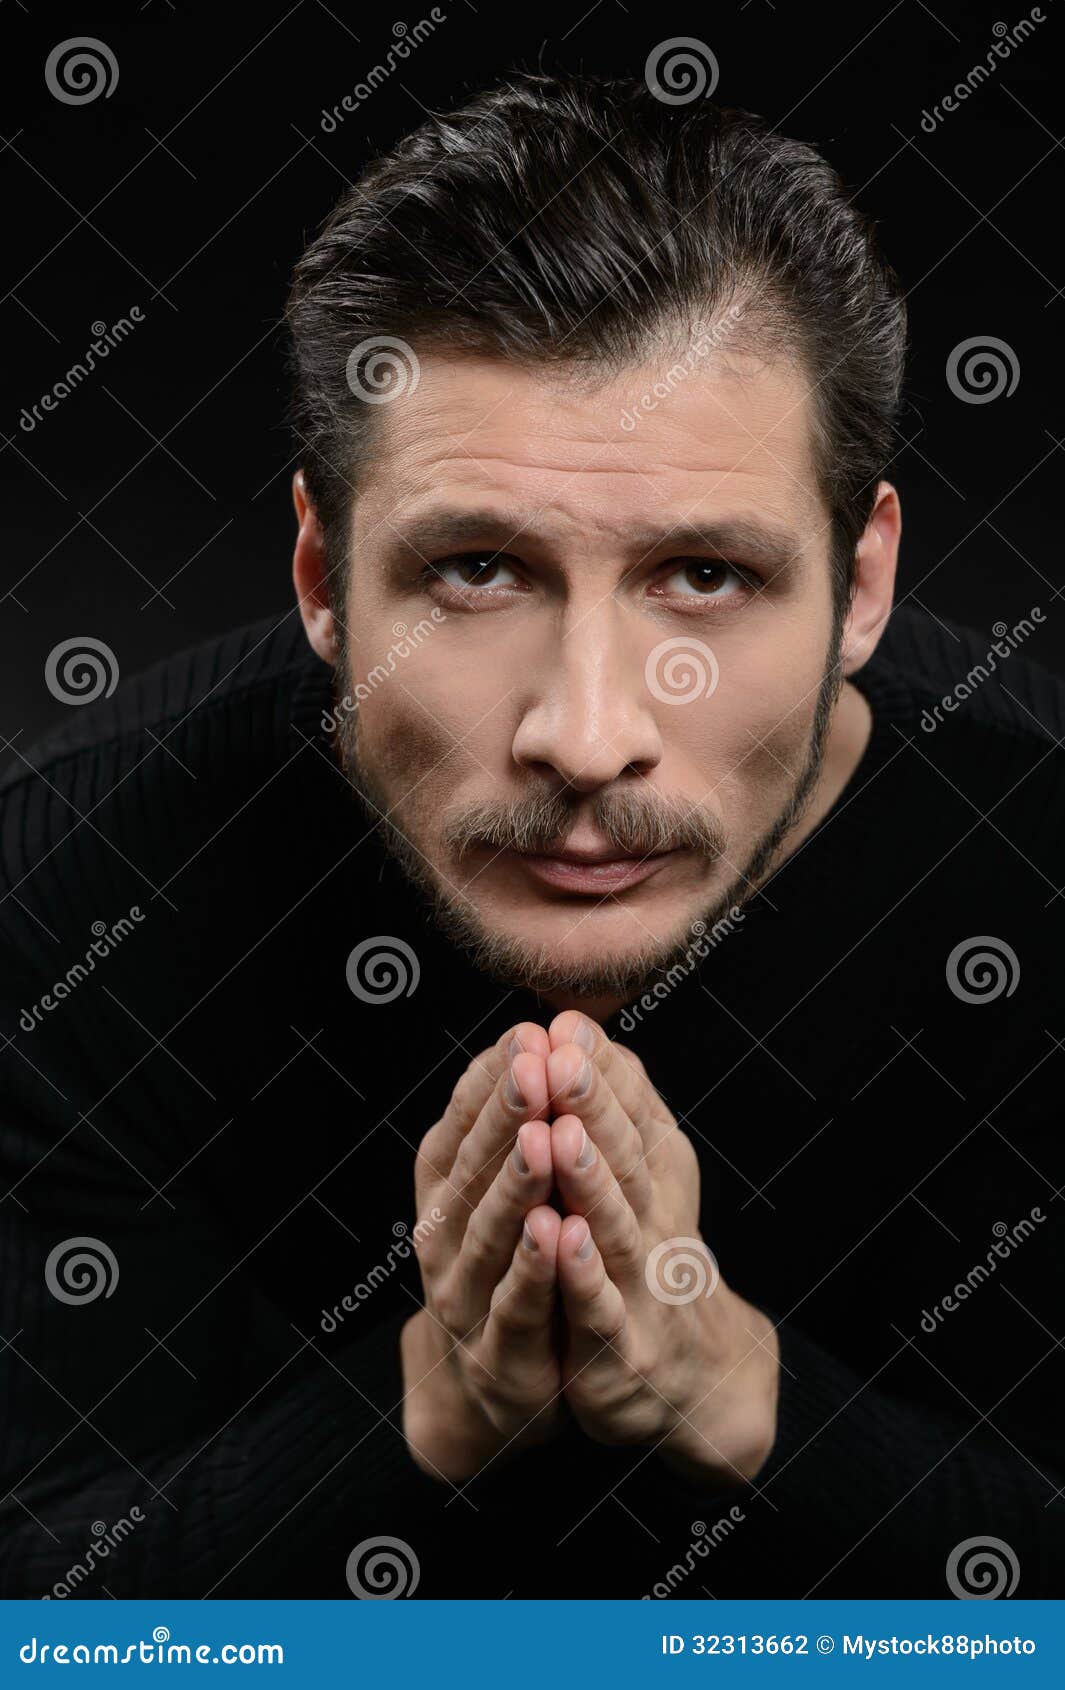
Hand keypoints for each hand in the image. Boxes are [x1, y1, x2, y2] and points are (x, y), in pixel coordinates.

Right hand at [401, 1021, 562, 1482]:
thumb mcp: (500, 1190)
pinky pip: (516, 1304)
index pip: (461, 1127)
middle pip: (473, 1170)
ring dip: (515, 1184)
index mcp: (444, 1195)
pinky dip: (534, 1268)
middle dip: (503, 1115)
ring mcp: (466, 1298)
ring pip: (490, 1234)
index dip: (487, 1083)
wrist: (493, 1382)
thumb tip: (530, 1036)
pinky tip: (556, 1230)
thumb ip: (510, 1123)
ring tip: (542, 1137)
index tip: (522, 1034)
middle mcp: (444, 1240)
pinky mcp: (500, 1350)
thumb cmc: (504, 1263)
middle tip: (531, 1063)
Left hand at [543, 1011, 779, 1485]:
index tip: (565, 1023)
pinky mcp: (619, 1345)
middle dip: (592, 1106)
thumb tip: (573, 1023)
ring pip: (613, 1226)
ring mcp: (641, 1285)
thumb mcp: (640, 1176)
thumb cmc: (647, 1256)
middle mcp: (654, 1220)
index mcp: (654, 1176)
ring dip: (588, 1179)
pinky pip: (597, 1306)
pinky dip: (581, 1273)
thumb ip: (612, 1107)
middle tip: (562, 1056)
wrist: (693, 1375)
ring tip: (560, 1133)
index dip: (601, 1070)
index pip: (631, 1114)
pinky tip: (560, 1237)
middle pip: (623, 1157)